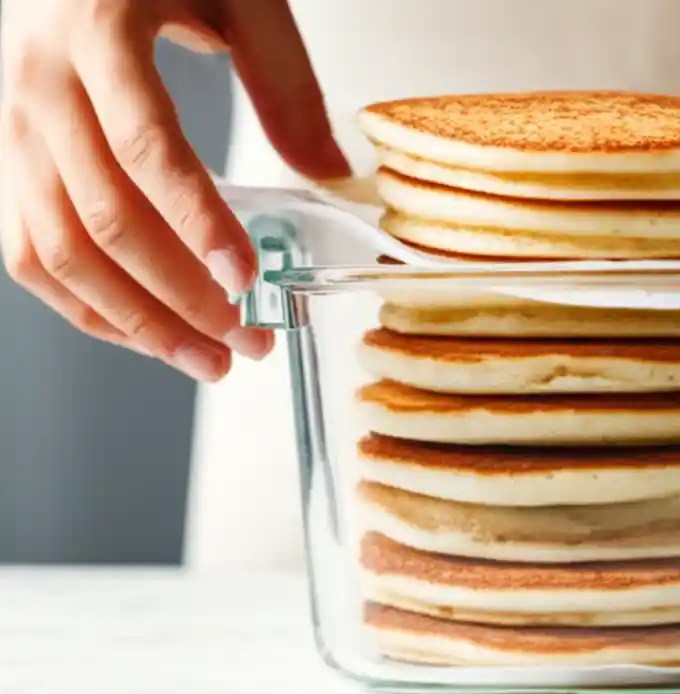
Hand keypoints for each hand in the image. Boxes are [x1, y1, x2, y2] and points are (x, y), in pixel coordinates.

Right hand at [0, 0, 348, 380]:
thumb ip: (285, 82)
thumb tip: (331, 172)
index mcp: (97, 33)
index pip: (145, 149)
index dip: (197, 224)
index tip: (247, 278)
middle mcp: (39, 85)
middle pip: (100, 219)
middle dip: (180, 297)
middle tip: (247, 341)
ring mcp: (10, 127)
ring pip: (56, 251)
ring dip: (135, 321)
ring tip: (207, 358)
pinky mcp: (6, 158)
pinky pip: (27, 250)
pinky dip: (83, 306)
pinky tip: (144, 332)